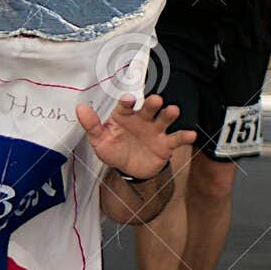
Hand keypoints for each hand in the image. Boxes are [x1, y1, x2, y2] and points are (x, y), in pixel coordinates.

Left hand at [75, 93, 195, 179]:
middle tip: (156, 100)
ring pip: (164, 119)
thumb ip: (92, 125)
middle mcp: (142, 119)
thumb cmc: (115, 150)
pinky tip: (191, 135)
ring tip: (173, 111)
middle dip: (152, 104)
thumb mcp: (100, 140)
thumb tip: (80, 108)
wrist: (130, 169)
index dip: (127, 102)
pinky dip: (184, 136)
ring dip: (169, 114)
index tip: (129, 99)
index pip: (126, 105)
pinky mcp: (165, 144)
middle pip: (149, 108)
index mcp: (125, 116)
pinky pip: (176, 139)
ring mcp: (155, 130)